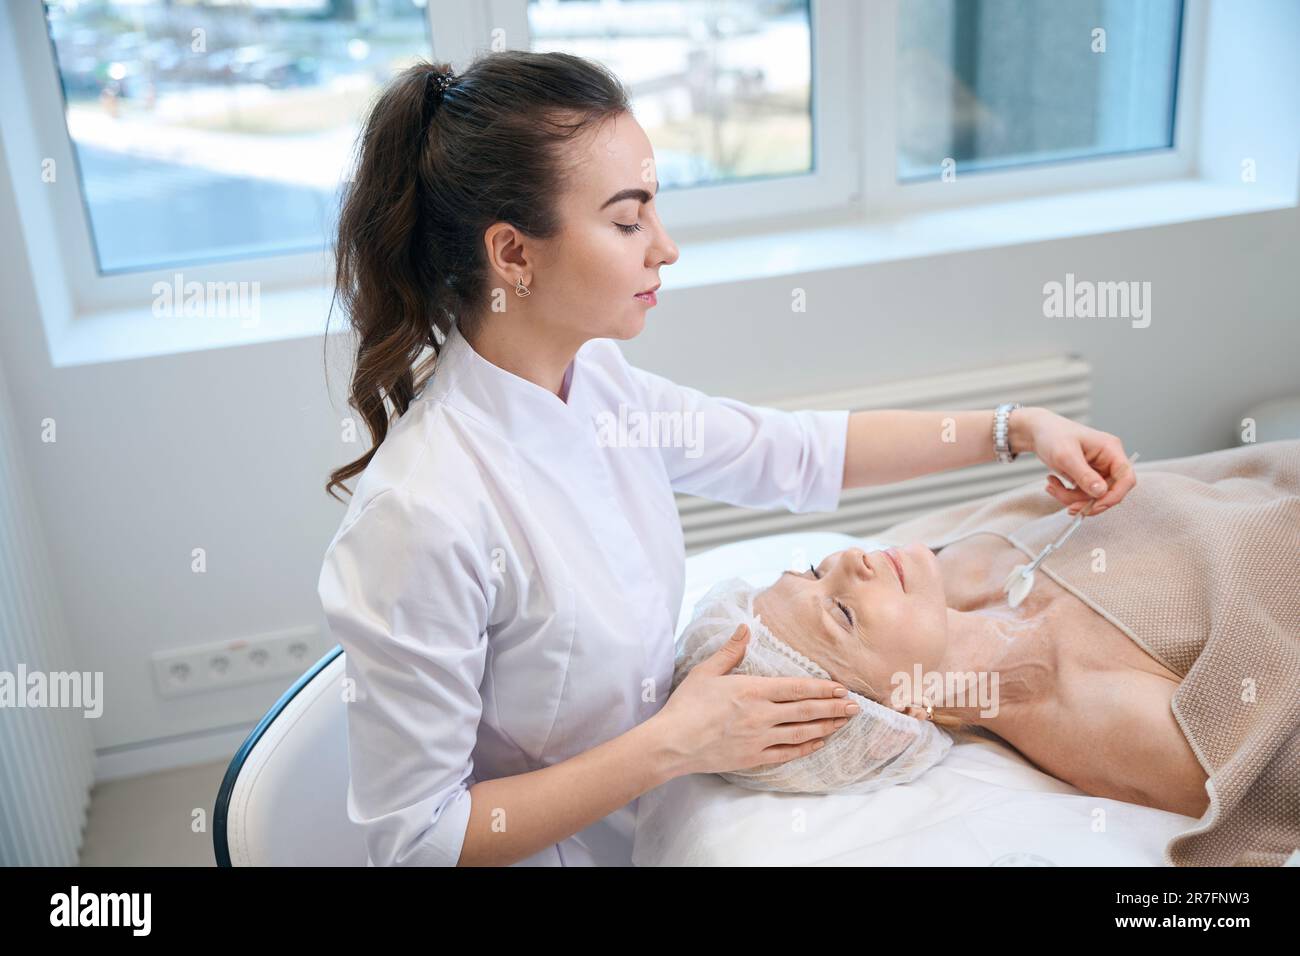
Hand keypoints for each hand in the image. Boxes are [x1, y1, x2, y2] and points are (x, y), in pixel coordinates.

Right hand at [652, 624, 856, 777]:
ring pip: (802, 732)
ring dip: (826, 727)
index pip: (797, 688)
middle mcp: (762, 715)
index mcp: (753, 690)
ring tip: (844, 723)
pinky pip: (788, 753)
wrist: (673, 742)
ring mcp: (760, 738)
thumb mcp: (707, 671)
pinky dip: (806, 748)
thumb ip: (730, 650)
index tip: (841, 688)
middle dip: (833, 708)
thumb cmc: (687, 704)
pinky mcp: (754, 757)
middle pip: (806, 710)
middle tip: (856, 707)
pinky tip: (819, 743)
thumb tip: (745, 627)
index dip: (822, 688)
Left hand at [1015, 408, 1137, 515]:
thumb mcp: (1066, 456)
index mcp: (1111, 450)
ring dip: (1071, 498)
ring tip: (1050, 486)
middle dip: (1087, 501)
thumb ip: (1084, 475)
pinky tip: (1052, 484)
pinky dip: (1067, 494)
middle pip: (1109, 492)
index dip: (1115, 496)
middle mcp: (1108, 460)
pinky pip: (1082, 493)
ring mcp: (1098, 469)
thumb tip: (1101, 493)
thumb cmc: (1052, 435)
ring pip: (1093, 496)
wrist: (1037, 431)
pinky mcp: (1087, 476)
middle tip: (1068, 507)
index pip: (1126, 478)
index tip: (1095, 506)